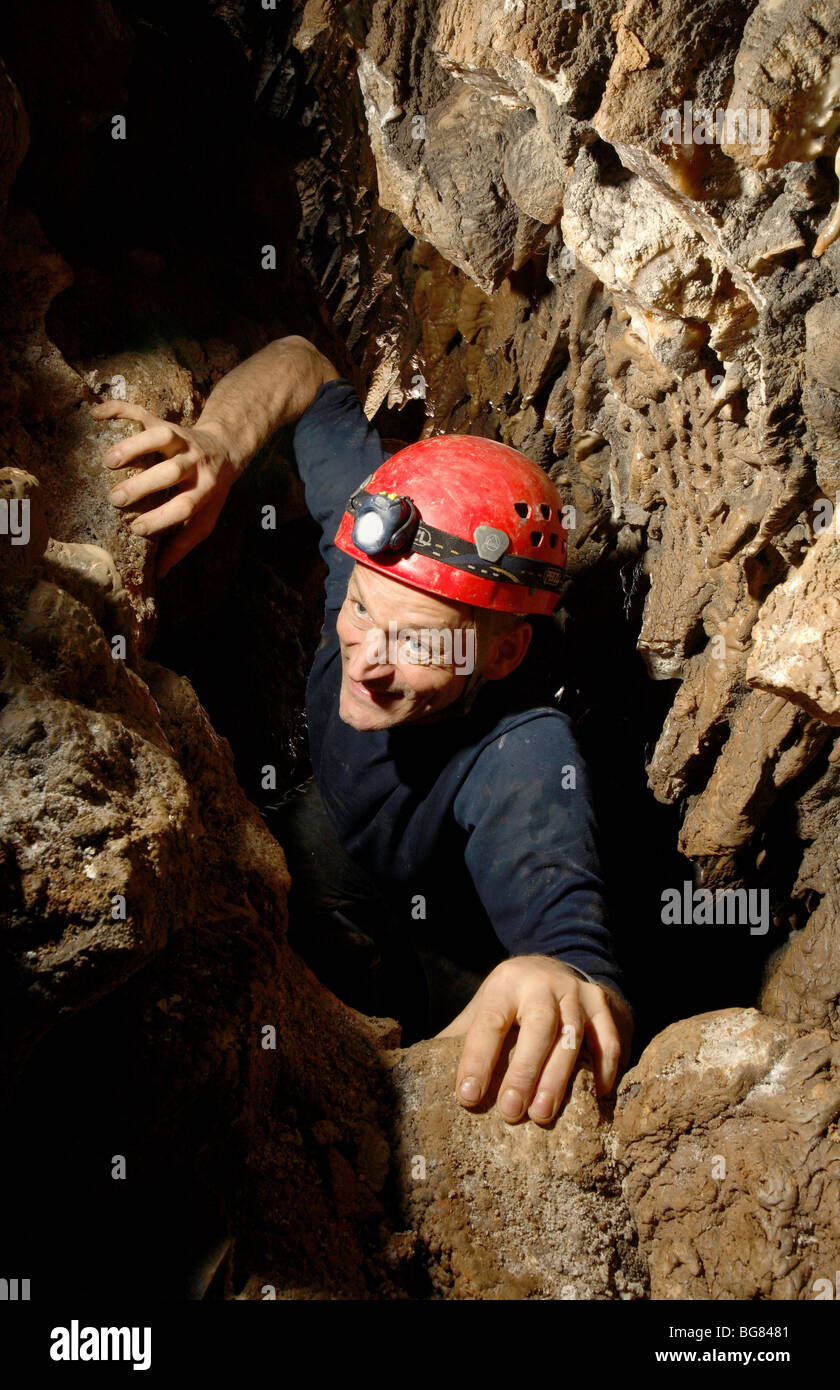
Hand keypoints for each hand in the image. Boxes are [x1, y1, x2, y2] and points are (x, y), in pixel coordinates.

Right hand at [91, 400, 237, 576]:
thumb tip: (160, 573)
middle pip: (171, 472)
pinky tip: (98, 414)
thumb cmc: (209, 491)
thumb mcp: (204, 519)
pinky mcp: (165, 422)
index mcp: (205, 489)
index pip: (184, 505)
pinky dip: (120, 409)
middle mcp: (195, 463)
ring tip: (109, 461)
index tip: (135, 529)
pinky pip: (143, 412)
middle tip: (115, 499)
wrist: (225, 448)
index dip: (161, 518)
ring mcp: (181, 440)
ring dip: (135, 446)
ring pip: (160, 437)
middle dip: (144, 485)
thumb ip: (183, 544)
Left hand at [436, 955, 632, 1124]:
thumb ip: (460, 1040)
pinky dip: (604, 1070)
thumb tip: (421, 1078)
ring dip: (558, 1078)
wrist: (556, 970)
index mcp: (505, 984)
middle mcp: (543, 983)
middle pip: (537, 1027)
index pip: (489, 1023)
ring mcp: (577, 992)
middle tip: (510, 1114)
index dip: (477, 1060)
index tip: (467, 1097)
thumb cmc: (511, 1004)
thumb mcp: (484, 1008)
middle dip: (523, 1072)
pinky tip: (595, 1098)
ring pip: (572, 1036)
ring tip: (542, 1115)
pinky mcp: (604, 1006)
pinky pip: (608, 1040)